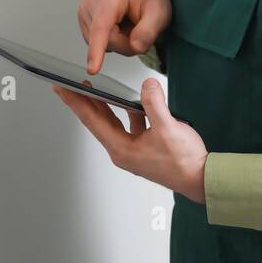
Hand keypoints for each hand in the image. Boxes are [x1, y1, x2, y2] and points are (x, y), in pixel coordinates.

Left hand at [52, 77, 206, 203]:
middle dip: (84, 102)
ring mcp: (134, 149)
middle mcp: (123, 150)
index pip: (92, 120)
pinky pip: (131, 124)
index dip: (76, 102)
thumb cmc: (183, 161)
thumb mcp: (167, 127)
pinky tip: (134, 100)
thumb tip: (147, 85)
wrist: (200, 178)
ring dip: (105, 105)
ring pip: (114, 122)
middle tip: (69, 85)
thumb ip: (154, 103)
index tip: (60, 88)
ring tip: (96, 89)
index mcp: (121, 149)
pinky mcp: (145, 146)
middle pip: (98, 121)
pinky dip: (129, 111)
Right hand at [78, 0, 171, 74]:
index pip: (101, 27)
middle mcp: (92, 1)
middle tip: (139, 28)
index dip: (97, 49)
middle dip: (125, 43)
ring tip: (128, 23)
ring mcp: (86, 10)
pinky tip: (118, 26)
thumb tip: (135, 46)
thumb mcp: (159, 12)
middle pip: (106, 41)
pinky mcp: (84, 19)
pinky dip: (111, 40)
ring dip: (119, 42)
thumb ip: (149, 31)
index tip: (93, 68)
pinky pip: (97, 42)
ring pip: (101, 44)